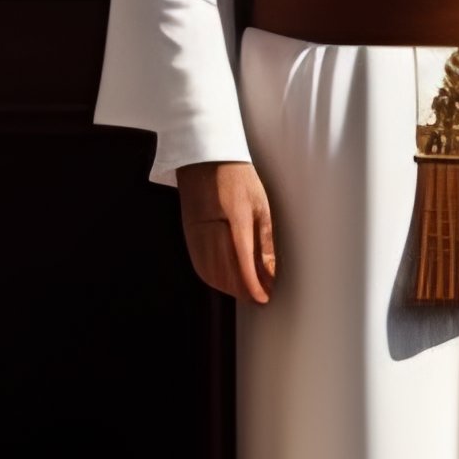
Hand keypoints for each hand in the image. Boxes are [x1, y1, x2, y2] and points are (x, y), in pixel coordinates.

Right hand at [176, 160, 276, 303]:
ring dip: (229, 288)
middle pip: (225, 273)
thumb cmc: (237, 177)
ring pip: (210, 273)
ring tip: (248, 291)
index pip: (242, 263)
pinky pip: (199, 265)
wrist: (205, 158)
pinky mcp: (188, 235)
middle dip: (244, 291)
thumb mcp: (260, 205)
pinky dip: (214, 278)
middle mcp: (210, 229)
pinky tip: (227, 280)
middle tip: (262, 297)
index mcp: (234, 218)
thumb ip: (264, 242)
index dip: (253, 287)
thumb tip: (271, 272)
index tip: (264, 299)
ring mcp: (195, 233)